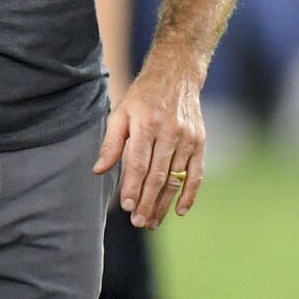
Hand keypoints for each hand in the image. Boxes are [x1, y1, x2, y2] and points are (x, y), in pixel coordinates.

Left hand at [93, 62, 205, 228]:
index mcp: (145, 124)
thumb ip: (111, 143)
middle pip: (157, 175)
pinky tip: (180, 210)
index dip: (132, 186)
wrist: (175, 77)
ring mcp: (187, 138)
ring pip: (175, 178)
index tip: (125, 207)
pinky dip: (189, 194)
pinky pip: (196, 174)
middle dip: (147, 201)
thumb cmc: (142, 97)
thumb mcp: (121, 113)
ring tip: (152, 221)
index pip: (138, 163)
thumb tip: (98, 170)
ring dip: (164, 203)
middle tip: (138, 222)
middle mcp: (168, 132)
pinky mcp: (200, 143)